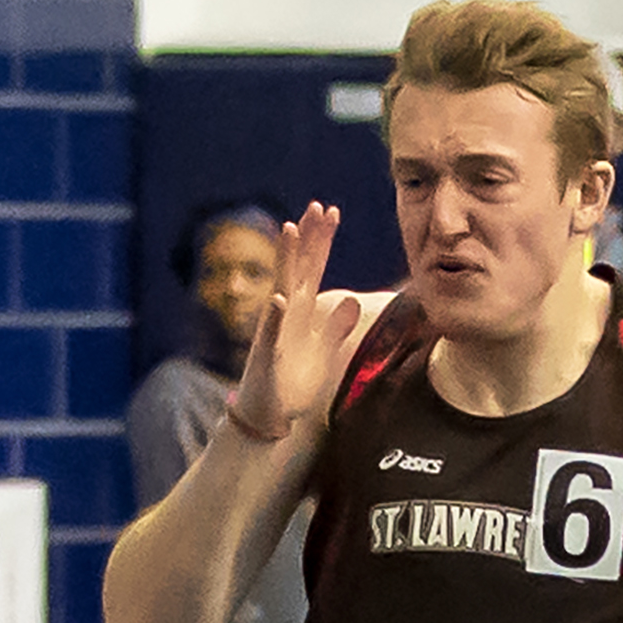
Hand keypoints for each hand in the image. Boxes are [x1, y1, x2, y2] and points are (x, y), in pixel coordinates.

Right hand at [232, 202, 362, 437]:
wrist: (268, 416)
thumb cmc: (292, 383)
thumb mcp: (322, 351)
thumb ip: (336, 326)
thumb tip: (354, 301)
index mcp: (301, 311)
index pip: (314, 268)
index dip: (322, 240)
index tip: (332, 211)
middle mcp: (286, 313)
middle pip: (299, 268)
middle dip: (307, 237)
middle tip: (316, 205)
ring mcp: (275, 331)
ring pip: (281, 288)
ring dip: (286, 260)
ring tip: (291, 229)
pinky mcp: (268, 355)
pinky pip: (273, 332)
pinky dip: (276, 315)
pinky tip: (280, 297)